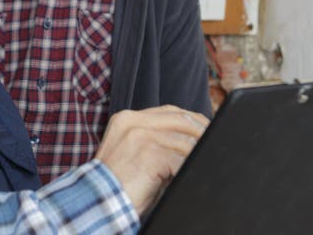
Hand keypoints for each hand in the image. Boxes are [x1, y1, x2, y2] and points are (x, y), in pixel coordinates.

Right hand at [94, 105, 208, 215]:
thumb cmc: (116, 184)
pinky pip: (182, 159)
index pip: (169, 111)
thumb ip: (153, 140)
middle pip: (181, 119)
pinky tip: (192, 175)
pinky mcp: (150, 152)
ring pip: (185, 140)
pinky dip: (190, 168)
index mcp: (126, 118)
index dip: (191, 121)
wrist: (96, 202)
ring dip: (198, 153)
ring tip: (206, 163)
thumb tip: (188, 141)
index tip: (205, 131)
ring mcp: (141, 135)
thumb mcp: (132, 153)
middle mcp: (133, 121)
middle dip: (203, 132)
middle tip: (216, 146)